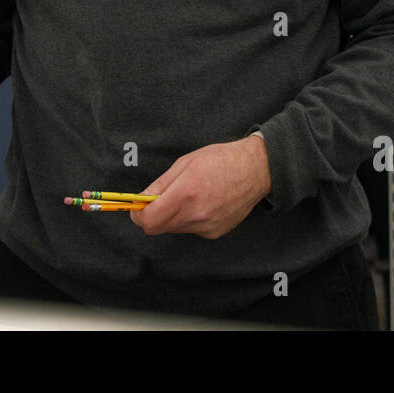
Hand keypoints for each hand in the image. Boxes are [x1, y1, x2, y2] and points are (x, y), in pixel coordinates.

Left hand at [130, 135, 271, 238]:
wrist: (256, 170)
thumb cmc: (221, 160)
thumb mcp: (185, 162)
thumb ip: (161, 184)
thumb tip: (141, 199)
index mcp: (186, 193)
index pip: (149, 220)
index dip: (138, 214)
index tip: (137, 206)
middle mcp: (196, 215)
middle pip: (158, 228)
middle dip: (152, 215)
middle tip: (158, 200)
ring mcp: (207, 226)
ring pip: (174, 228)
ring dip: (171, 216)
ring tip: (187, 196)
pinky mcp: (215, 232)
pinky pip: (191, 229)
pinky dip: (189, 219)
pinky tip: (203, 203)